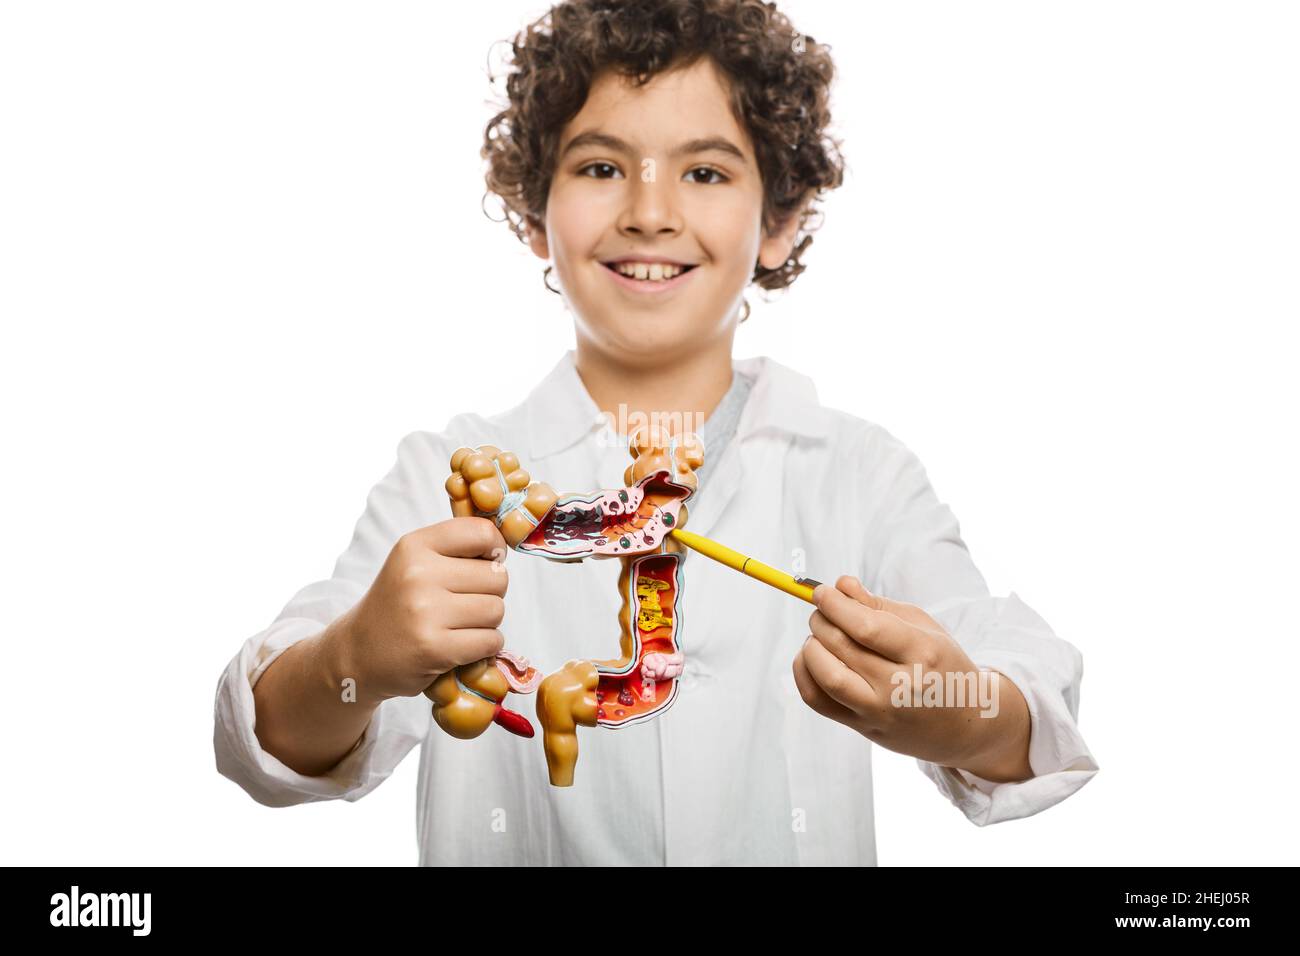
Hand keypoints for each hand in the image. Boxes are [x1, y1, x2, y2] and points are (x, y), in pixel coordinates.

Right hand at [334, 517, 509, 704]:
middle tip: (464, 603)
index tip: (486, 563)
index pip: (481, 533)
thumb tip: (504, 544)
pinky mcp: (434, 649)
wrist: (358, 654)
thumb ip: (456, 547)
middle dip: (490, 592)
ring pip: (496, 610)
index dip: (495, 549)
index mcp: (414, 546)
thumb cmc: (398, 604)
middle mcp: (418, 575)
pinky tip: (461, 645)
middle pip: (497, 577)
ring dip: (487, 622)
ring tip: (458, 625)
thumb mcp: (414, 562)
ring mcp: (425, 613)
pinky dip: (485, 646)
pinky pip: (491, 640)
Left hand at [792, 575, 1031, 781]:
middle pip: (842, 647)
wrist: (964, 726)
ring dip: (811, 647)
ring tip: (818, 636)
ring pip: (826, 676)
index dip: (835, 605)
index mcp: (922, 653)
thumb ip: (879, 606)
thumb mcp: (923, 628)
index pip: (866, 627)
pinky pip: (817, 701)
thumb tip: (840, 585)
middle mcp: (901, 686)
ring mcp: (880, 712)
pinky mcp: (864, 728)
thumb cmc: (942, 666)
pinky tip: (812, 658)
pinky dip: (804, 673)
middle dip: (821, 620)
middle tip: (821, 610)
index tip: (821, 591)